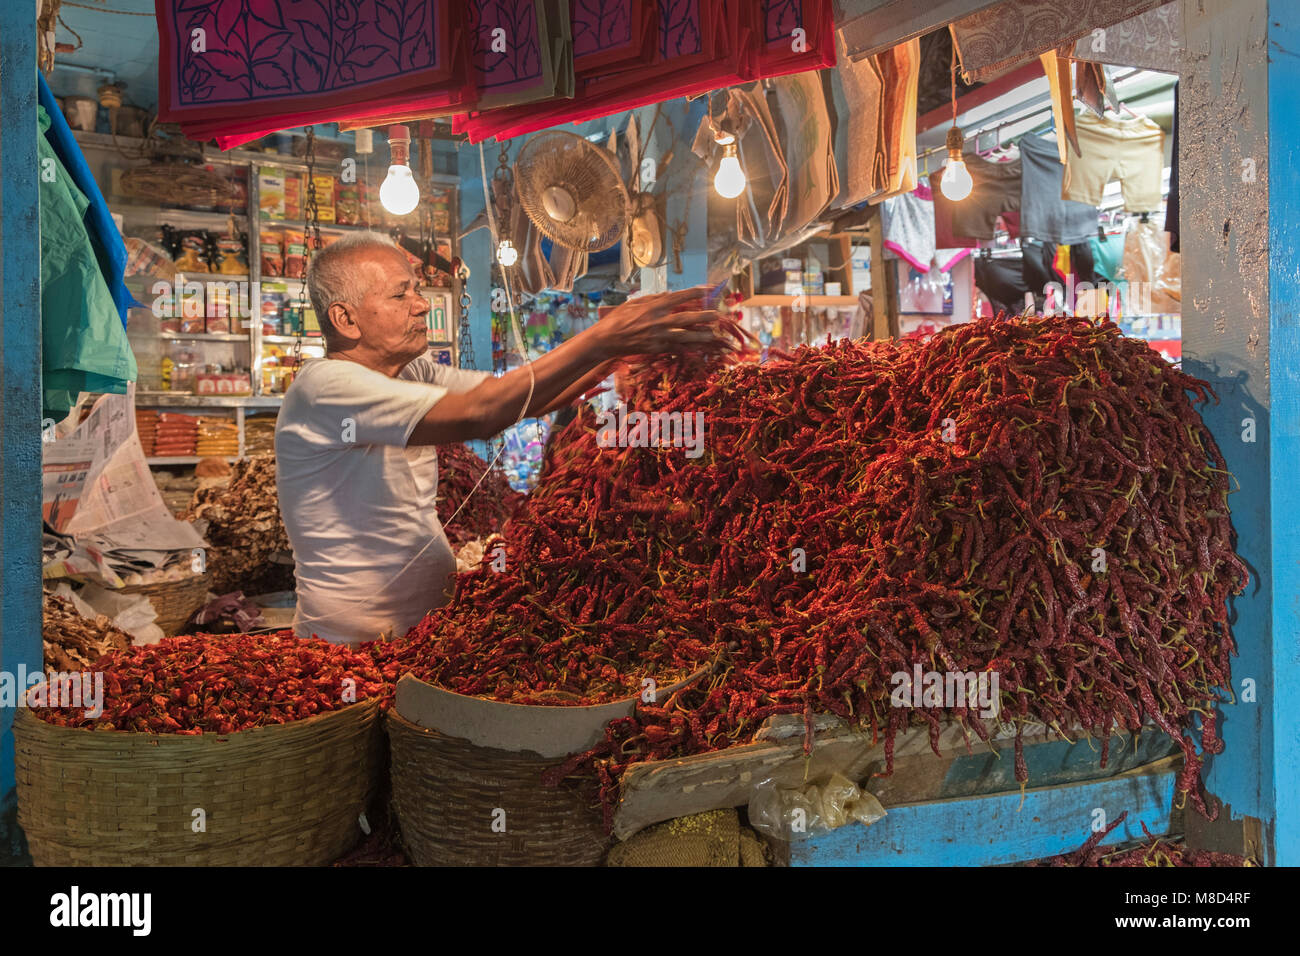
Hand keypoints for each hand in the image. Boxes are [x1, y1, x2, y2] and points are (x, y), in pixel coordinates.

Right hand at [588, 287, 733, 359]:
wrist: (606, 339)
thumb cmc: (618, 318)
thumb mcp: (635, 302)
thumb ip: (654, 298)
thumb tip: (670, 295)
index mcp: (654, 306)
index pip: (680, 297)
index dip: (697, 292)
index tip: (710, 289)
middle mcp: (658, 321)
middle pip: (686, 317)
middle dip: (704, 316)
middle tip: (718, 315)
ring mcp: (658, 336)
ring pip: (684, 336)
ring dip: (700, 335)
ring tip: (713, 335)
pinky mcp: (656, 349)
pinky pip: (675, 349)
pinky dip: (687, 349)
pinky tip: (698, 349)